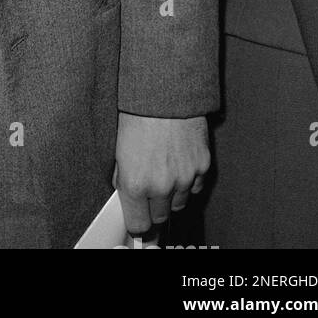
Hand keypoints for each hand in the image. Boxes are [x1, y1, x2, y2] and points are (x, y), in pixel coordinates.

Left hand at [114, 112, 209, 235]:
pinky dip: (188, 180)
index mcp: (135, 183)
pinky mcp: (202, 167)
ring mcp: (184, 178)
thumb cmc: (136, 112)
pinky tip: (177, 163)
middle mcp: (161, 185)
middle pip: (159, 216)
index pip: (138, 224)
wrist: (164, 92)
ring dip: (171, 194)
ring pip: (178, 203)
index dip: (136, 223)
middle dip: (153, 207)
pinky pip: (195, 186)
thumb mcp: (116, 146)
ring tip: (162, 170)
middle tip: (148, 190)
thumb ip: (121, 174)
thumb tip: (123, 188)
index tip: (136, 220)